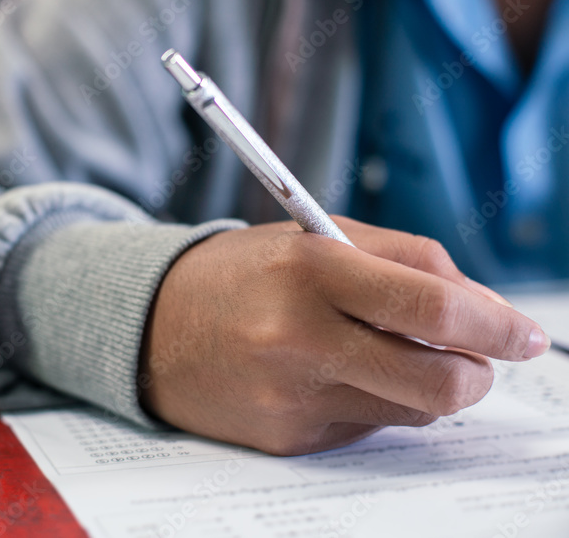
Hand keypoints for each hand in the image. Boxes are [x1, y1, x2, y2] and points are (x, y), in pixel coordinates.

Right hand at [138, 217, 550, 455]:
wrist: (150, 326)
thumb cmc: (242, 274)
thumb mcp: (315, 237)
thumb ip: (406, 261)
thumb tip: (486, 312)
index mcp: (308, 268)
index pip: (432, 303)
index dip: (495, 324)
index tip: (524, 336)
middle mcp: (298, 336)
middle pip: (439, 380)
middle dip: (477, 373)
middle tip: (475, 356)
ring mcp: (290, 395)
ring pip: (412, 409)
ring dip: (425, 384)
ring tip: (385, 352)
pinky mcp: (285, 437)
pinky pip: (367, 427)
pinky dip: (371, 400)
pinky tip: (329, 375)